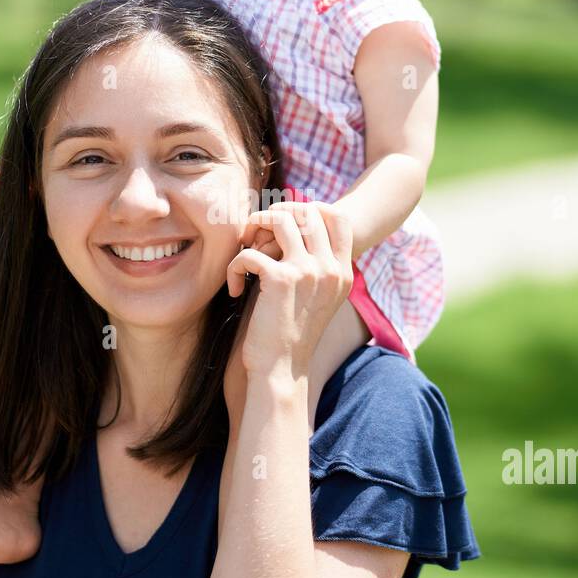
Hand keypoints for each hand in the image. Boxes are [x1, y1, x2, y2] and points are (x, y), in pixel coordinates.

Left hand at [225, 202, 352, 380]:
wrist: (281, 371)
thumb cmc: (291, 336)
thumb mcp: (317, 301)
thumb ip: (316, 269)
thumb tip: (294, 232)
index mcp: (341, 273)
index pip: (338, 217)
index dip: (311, 207)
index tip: (287, 220)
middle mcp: (329, 268)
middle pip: (307, 211)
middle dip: (277, 213)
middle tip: (257, 231)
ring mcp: (307, 271)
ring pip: (280, 219)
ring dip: (255, 225)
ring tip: (244, 245)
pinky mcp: (280, 279)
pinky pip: (250, 252)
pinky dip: (235, 266)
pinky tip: (235, 288)